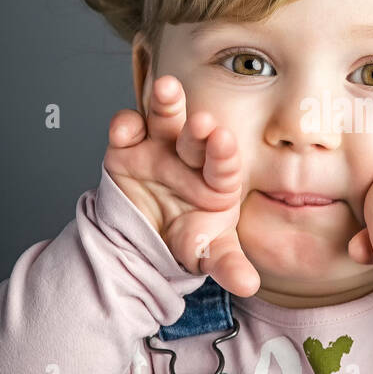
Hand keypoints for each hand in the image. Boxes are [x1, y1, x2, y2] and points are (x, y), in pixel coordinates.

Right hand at [103, 75, 260, 296]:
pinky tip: (125, 128)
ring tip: (166, 89)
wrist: (143, 242)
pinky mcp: (127, 147)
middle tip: (201, 122)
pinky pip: (126, 128)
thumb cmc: (187, 238)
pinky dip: (124, 124)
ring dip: (165, 103)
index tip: (223, 141)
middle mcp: (191, 155)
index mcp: (218, 178)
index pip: (224, 162)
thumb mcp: (208, 254)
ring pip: (164, 118)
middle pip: (196, 135)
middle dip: (196, 128)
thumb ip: (228, 265)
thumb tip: (248, 284)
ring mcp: (158, 146)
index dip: (223, 152)